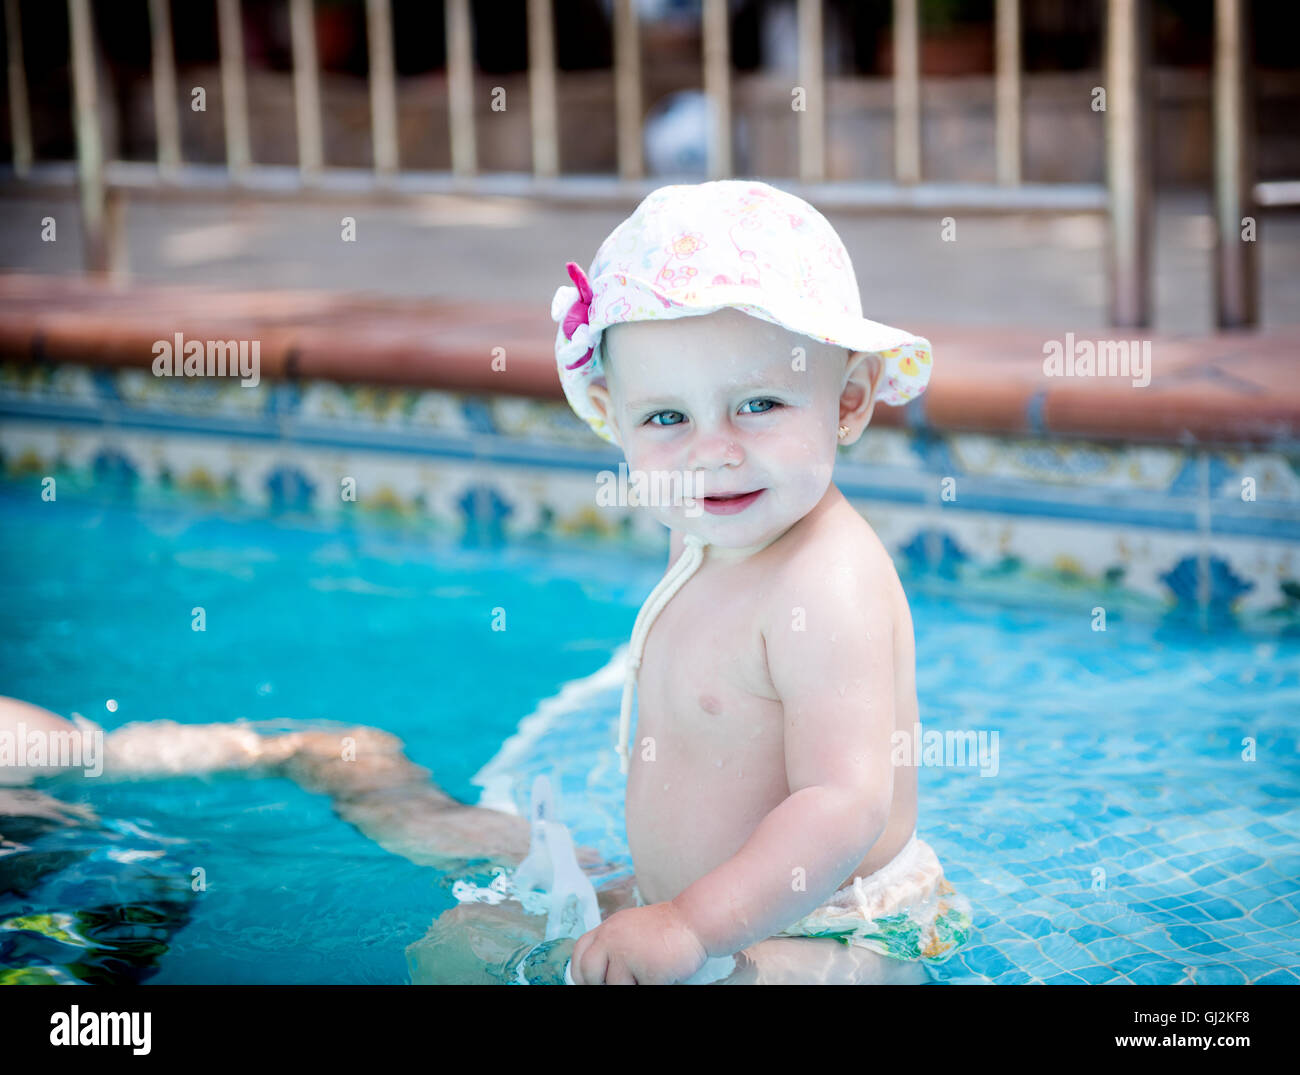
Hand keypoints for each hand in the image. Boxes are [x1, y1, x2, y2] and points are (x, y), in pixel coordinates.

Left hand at [569, 901, 708, 984]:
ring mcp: (628, 954)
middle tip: (622, 981)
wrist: (694, 921)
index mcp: (608, 928)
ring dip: (632, 983)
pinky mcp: (647, 971)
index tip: (590, 981)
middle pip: (589, 973)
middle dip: (600, 983)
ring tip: (647, 970)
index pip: (579, 953)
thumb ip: (611, 943)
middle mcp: (612, 939)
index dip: (581, 972)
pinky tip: (661, 972)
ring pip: (615, 985)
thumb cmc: (666, 928)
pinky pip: (642, 989)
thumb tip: (596, 974)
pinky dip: (651, 984)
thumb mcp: (629, 928)